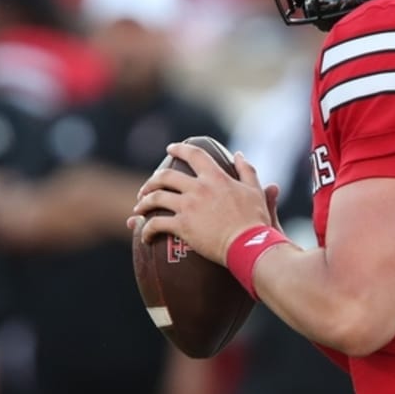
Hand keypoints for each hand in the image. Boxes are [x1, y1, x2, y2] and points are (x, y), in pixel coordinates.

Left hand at [128, 144, 274, 263]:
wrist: (250, 244)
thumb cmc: (255, 220)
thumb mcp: (255, 191)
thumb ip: (247, 170)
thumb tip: (238, 154)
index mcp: (216, 178)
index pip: (194, 155)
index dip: (180, 149)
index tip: (170, 149)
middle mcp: (198, 188)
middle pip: (166, 176)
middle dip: (152, 180)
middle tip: (147, 187)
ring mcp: (188, 206)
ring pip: (155, 198)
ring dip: (143, 203)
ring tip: (139, 209)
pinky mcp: (182, 226)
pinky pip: (156, 225)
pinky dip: (146, 230)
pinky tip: (145, 236)